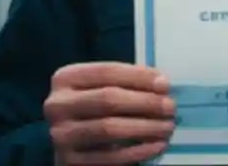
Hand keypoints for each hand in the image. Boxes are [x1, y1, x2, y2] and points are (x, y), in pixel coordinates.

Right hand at [44, 62, 175, 164]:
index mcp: (65, 78)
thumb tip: (161, 83)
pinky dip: (138, 151)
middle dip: (145, 102)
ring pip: (109, 128)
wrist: (73, 143)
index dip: (138, 77)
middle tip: (170, 107)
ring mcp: (61, 134)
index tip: (165, 84)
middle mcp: (57, 105)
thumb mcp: (103, 88)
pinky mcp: (70, 161)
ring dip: (145, 127)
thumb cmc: (94, 110)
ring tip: (167, 126)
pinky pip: (110, 157)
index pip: (106, 72)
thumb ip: (127, 82)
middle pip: (108, 99)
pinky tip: (157, 145)